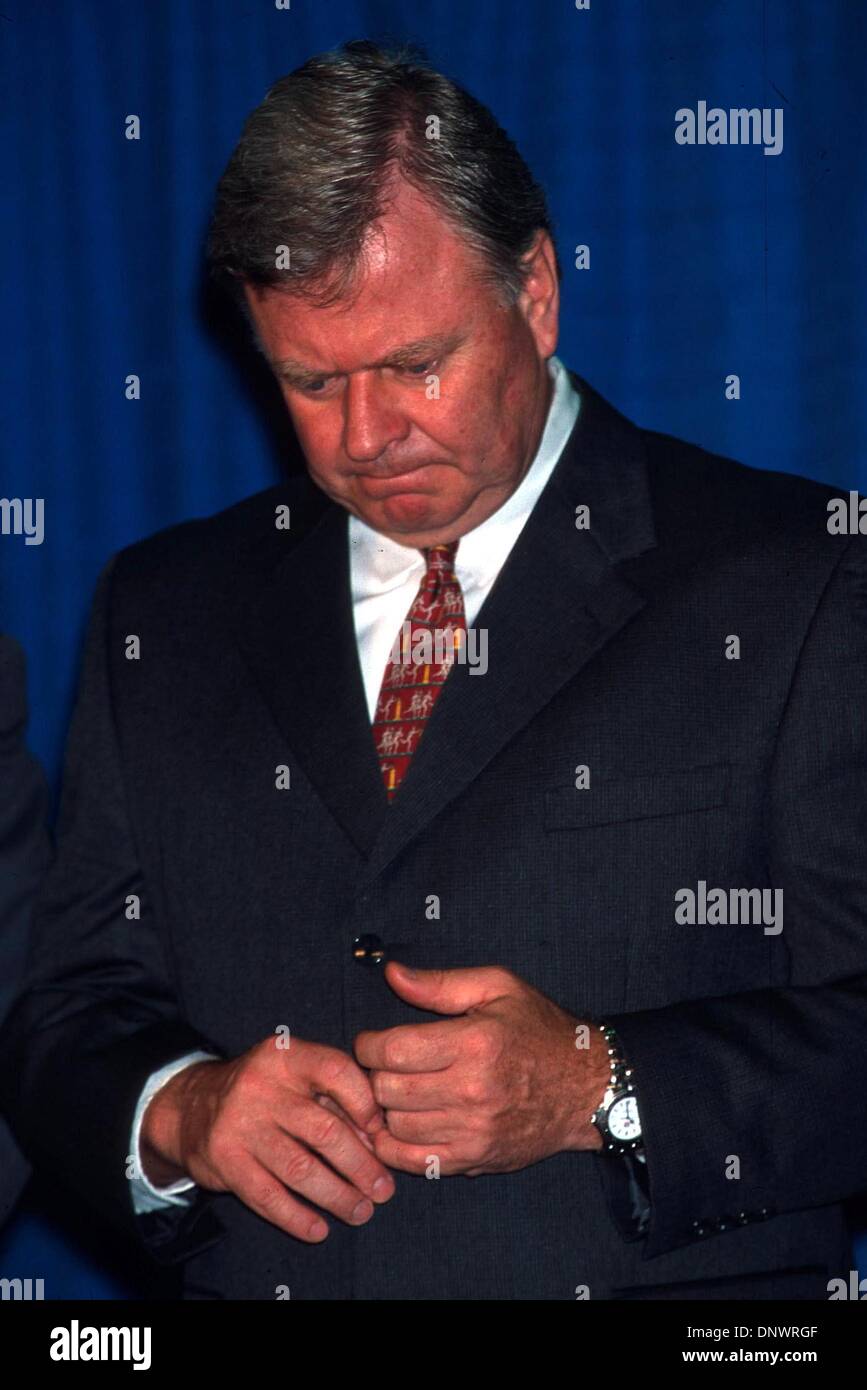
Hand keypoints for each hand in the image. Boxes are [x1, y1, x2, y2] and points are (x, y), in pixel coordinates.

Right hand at [139, 1035, 395, 1241]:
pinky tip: (319, 1229)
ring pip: (299, 1169)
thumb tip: (377, 1140)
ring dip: (336, 1196)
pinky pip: (267, 1197)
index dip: (365, 1104)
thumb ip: (334, 1098)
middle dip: (360, 1165)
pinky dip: (297, 1218)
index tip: (382, 1135)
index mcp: (285, 1055)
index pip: (335, 1071)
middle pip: (323, 1130)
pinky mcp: (224, 1161)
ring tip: (360, 1211)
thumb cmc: (264, 1091)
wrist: (192, 1106)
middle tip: (382, 1190)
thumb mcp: (294, 1075)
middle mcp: (260, 1086)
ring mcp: (239, 1124)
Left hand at [354, 963, 609, 1176]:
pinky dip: (396, 1144)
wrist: (587, 1087)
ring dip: (387, 1108)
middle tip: (386, 1065)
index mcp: (475, 1043)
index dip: (368, 1045)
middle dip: (376, 1074)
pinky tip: (401, 1124)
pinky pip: (414, 1161)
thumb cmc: (540, 1030)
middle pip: (388, 1090)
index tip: (371, 1042)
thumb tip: (392, 975)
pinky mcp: (476, 1158)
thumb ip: (441, 983)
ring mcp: (474, 1130)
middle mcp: (473, 1090)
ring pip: (397, 1125)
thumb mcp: (498, 988)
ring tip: (398, 1091)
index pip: (394, 1051)